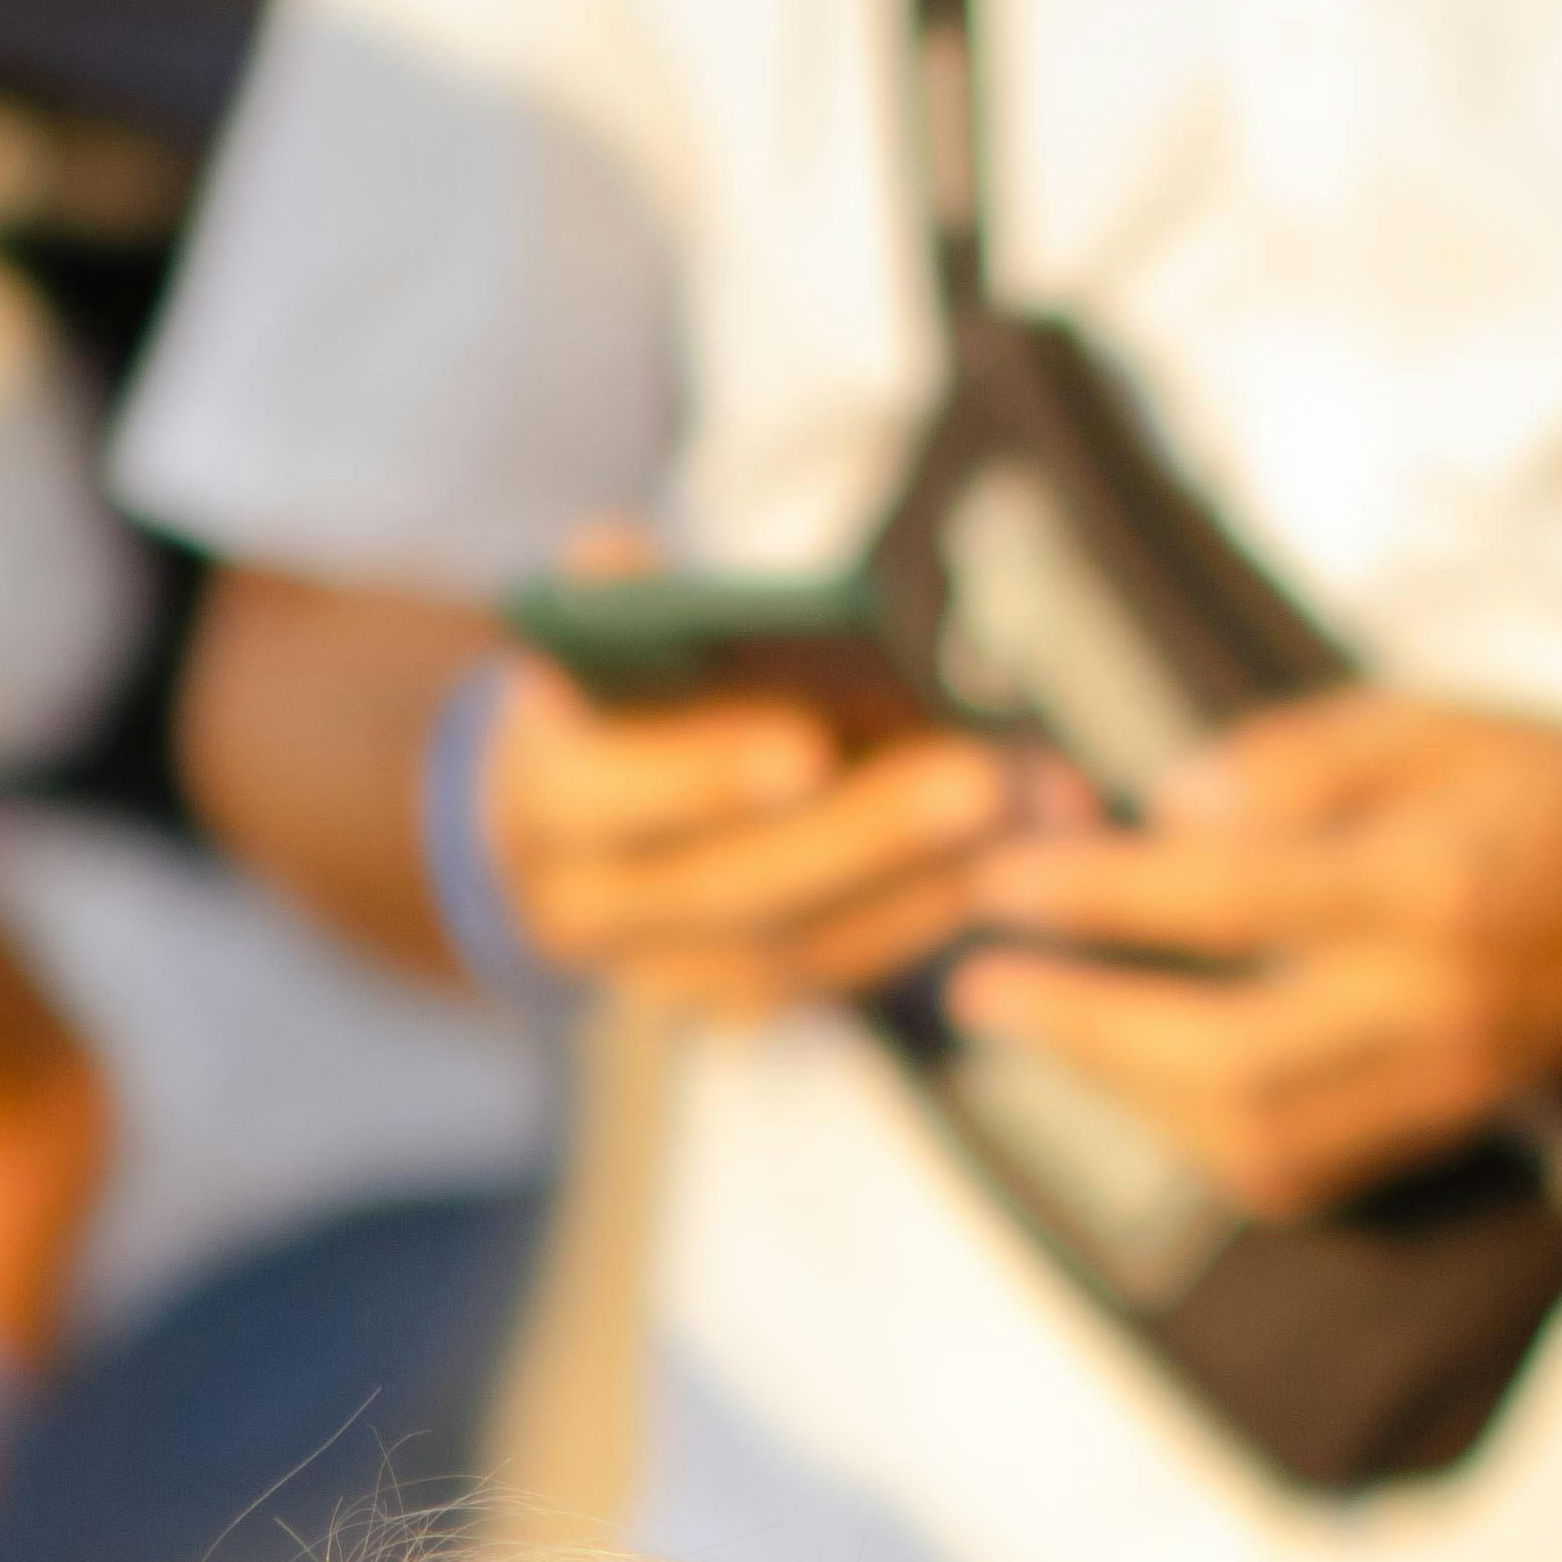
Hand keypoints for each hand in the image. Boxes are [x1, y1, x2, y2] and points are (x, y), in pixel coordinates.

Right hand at [479, 532, 1028, 1020]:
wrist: (558, 825)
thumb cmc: (600, 701)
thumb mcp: (588, 635)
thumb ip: (608, 600)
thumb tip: (623, 563)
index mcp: (540, 806)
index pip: (613, 800)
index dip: (705, 778)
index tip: (806, 747)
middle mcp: (587, 912)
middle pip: (731, 890)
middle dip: (863, 836)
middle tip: (976, 780)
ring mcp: (662, 974)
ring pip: (797, 949)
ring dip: (919, 884)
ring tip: (1021, 814)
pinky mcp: (733, 998)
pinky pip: (835, 972)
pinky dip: (923, 915)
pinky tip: (1003, 858)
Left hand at [944, 693, 1561, 1221]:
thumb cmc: (1549, 782)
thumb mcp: (1429, 717)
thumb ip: (1297, 760)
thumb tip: (1170, 813)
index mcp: (1432, 882)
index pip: (1233, 898)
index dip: (1103, 896)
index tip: (1003, 881)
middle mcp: (1432, 1005)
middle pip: (1225, 1058)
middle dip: (1087, 1029)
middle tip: (983, 987)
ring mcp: (1437, 1085)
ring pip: (1250, 1138)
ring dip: (1124, 1093)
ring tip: (1040, 1027)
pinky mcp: (1436, 1129)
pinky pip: (1291, 1171)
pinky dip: (1192, 1137)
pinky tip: (1134, 1082)